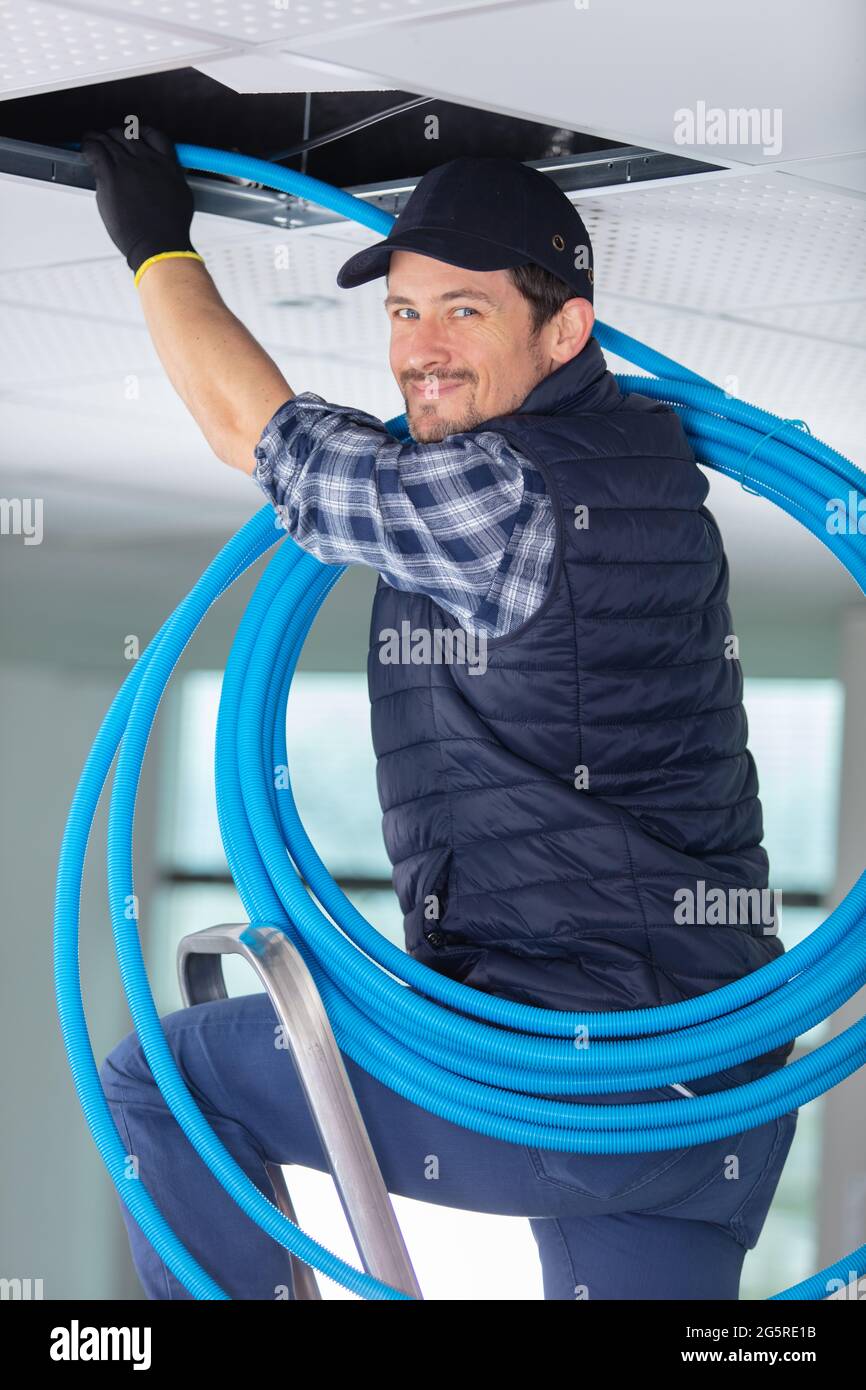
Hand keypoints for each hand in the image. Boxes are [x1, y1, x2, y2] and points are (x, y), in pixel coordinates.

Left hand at [81, 124, 195, 273]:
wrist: (158, 243)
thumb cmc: (169, 229)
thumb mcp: (182, 198)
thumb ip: (171, 180)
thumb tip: (166, 179)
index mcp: (168, 165)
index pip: (154, 136)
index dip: (141, 133)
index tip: (135, 135)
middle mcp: (148, 160)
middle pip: (128, 135)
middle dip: (116, 135)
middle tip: (109, 141)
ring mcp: (128, 166)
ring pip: (109, 139)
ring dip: (99, 138)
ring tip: (91, 140)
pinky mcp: (110, 175)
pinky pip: (94, 150)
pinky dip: (88, 145)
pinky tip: (85, 147)